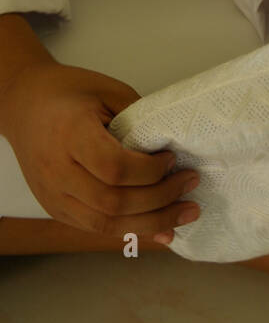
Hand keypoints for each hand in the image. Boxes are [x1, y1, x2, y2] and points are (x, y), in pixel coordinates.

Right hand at [2, 60, 199, 237]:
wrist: (24, 104)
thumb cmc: (68, 92)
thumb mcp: (108, 92)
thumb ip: (138, 120)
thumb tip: (174, 149)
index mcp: (70, 135)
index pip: (114, 168)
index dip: (149, 170)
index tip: (171, 159)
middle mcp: (57, 171)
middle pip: (113, 202)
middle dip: (160, 199)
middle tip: (190, 183)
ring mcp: (53, 195)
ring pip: (105, 224)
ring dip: (151, 224)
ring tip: (186, 213)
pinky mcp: (56, 209)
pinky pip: (96, 228)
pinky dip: (131, 230)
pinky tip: (160, 229)